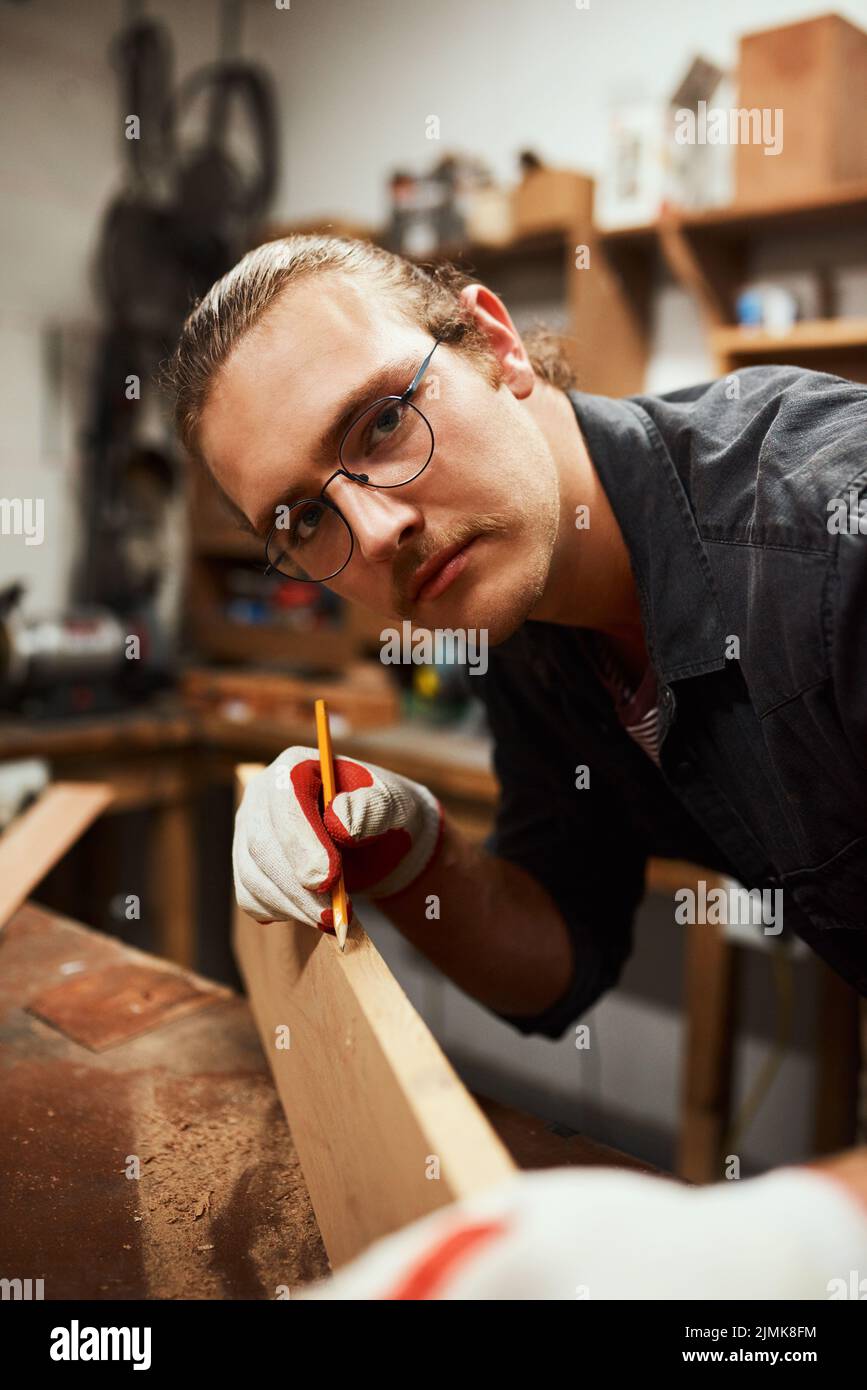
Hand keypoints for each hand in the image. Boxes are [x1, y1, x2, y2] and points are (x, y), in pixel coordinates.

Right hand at [233, 746, 443, 933]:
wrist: (376, 840)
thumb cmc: (383, 815)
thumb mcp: (392, 805)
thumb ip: (372, 808)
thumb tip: (340, 823)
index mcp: (294, 767)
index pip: (286, 802)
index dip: (303, 843)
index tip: (329, 879)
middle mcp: (262, 795)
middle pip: (262, 843)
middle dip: (297, 886)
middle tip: (331, 915)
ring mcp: (249, 830)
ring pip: (253, 875)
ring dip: (292, 906)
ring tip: (331, 921)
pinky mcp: (248, 864)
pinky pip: (249, 895)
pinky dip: (280, 912)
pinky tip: (310, 914)